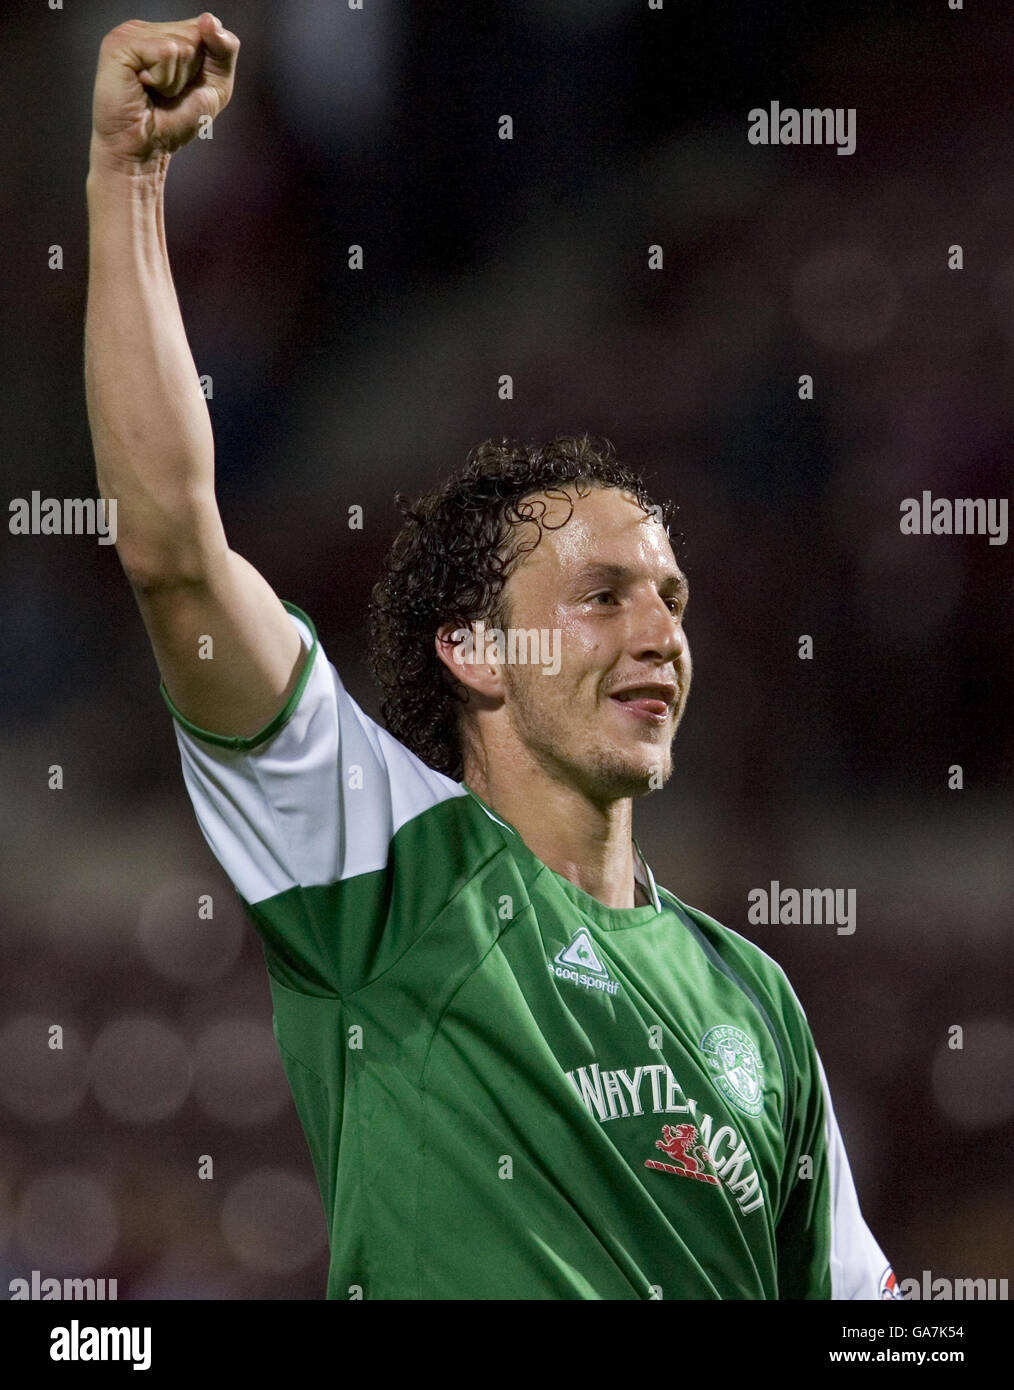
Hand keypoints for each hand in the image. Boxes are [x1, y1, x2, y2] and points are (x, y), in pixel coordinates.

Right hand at [90, 13, 239, 172]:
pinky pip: (165, 52)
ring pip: (182, 45)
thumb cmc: (174, 122)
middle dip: (191, 73)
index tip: (186, 87)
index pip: (207, 28)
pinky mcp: (120, 44)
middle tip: (167, 93)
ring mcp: (132, 33)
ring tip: (154, 92)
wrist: (144, 150)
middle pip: (196, 35)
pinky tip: (143, 87)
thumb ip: (224, 50)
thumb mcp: (216, 86)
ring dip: (175, 80)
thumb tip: (209, 19)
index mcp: (166, 34)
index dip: (207, 64)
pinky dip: (163, 79)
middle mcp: (148, 29)